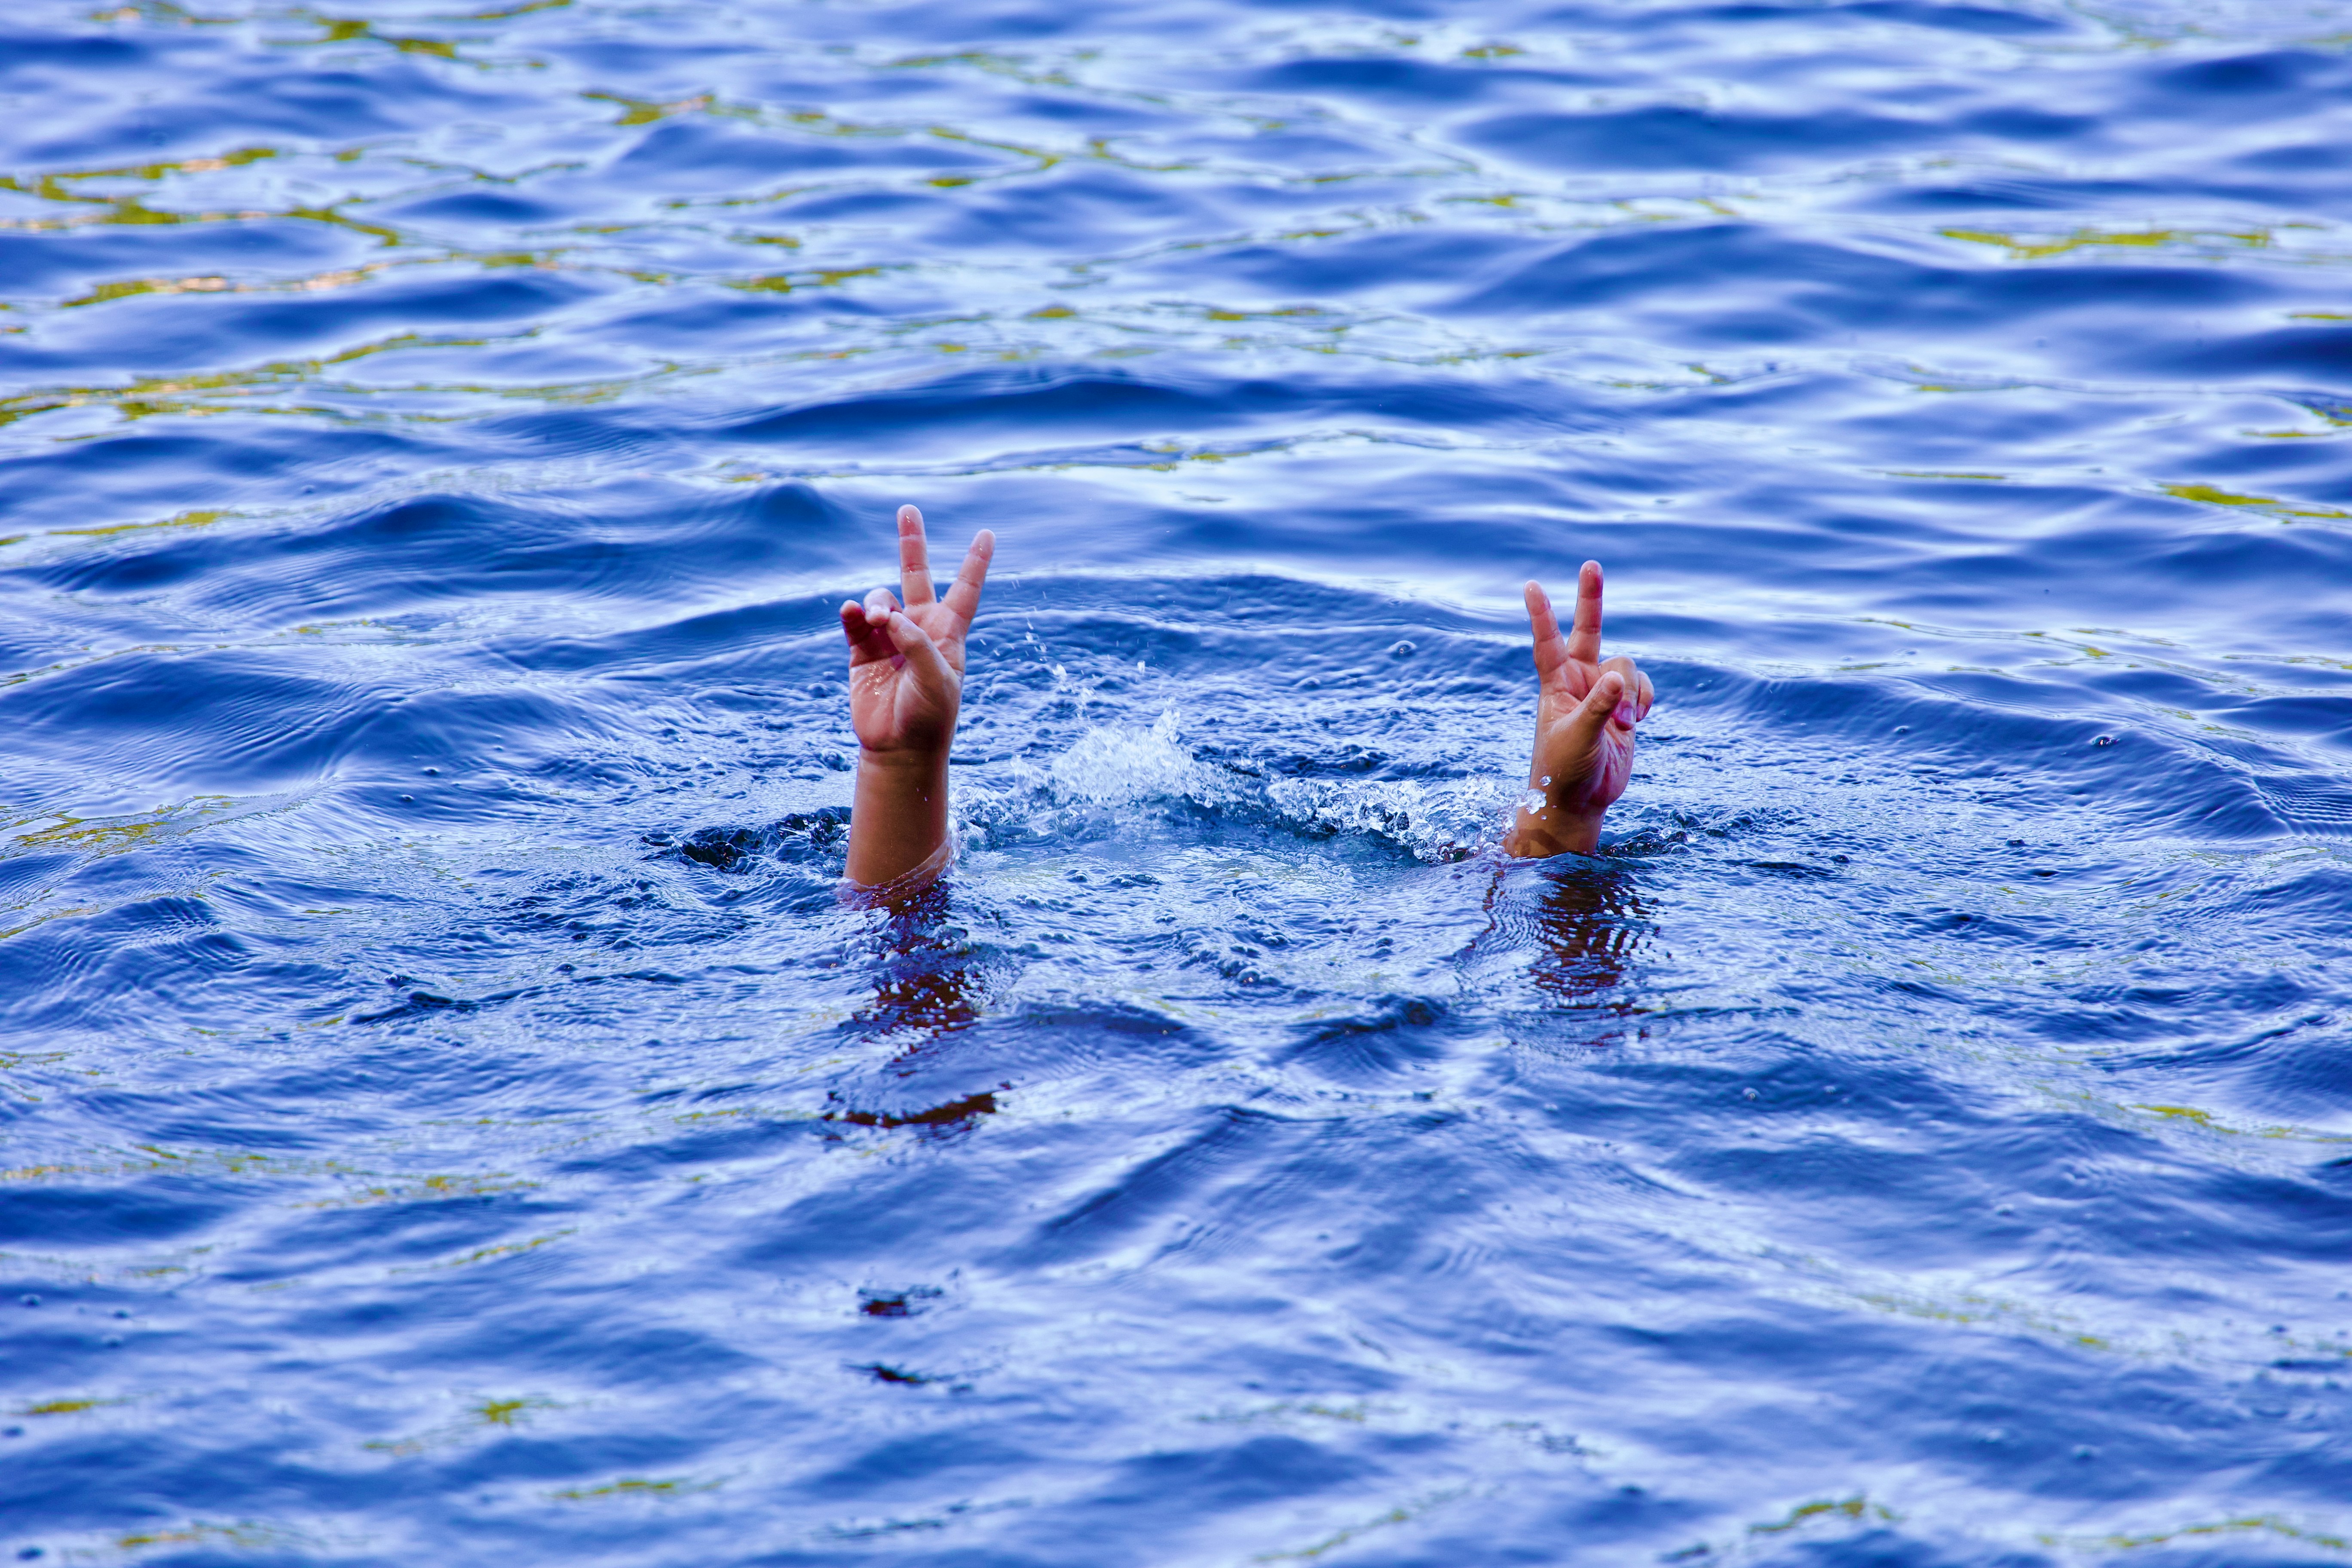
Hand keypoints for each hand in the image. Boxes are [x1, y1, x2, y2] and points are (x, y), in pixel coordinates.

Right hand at [839, 505, 993, 759]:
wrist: (899, 748)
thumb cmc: (930, 716)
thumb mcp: (937, 679)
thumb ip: (917, 643)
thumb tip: (889, 617)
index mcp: (948, 633)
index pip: (966, 589)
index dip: (976, 562)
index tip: (988, 533)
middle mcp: (919, 628)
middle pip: (916, 575)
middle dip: (912, 543)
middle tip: (907, 509)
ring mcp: (889, 637)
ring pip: (881, 599)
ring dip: (877, 602)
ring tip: (877, 619)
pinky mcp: (861, 651)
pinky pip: (854, 621)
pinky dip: (852, 613)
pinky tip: (852, 613)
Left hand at [1503, 561, 1653, 858]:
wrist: (1581, 800)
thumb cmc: (1565, 771)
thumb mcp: (1578, 738)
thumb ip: (1598, 708)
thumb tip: (1617, 679)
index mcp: (1555, 685)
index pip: (1547, 642)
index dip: (1542, 614)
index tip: (1530, 586)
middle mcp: (1578, 680)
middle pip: (1589, 631)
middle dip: (1591, 599)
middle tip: (1591, 565)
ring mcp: (1603, 691)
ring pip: (1626, 666)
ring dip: (1631, 693)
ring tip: (1624, 726)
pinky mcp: (1623, 705)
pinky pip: (1641, 685)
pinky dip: (1643, 699)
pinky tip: (1636, 721)